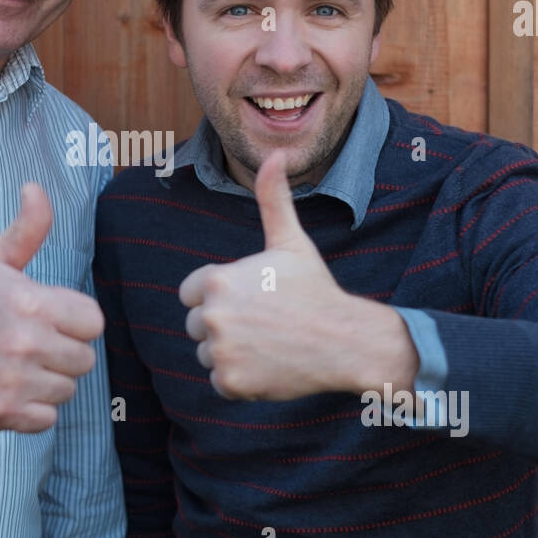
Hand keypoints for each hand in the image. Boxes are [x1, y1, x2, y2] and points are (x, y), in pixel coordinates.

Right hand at [0, 183, 102, 431]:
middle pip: (84, 359)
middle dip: (63, 351)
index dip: (76, 320)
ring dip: (49, 380)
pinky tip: (13, 388)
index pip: (93, 322)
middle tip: (33, 343)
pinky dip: (33, 409)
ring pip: (67, 389)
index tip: (53, 319)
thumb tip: (35, 188)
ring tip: (20, 365)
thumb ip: (25, 228)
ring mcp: (13, 381)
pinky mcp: (1, 412)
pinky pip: (47, 419)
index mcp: (29, 302)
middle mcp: (25, 343)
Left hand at [179, 150, 417, 400]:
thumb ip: (272, 199)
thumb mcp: (290, 242)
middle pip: (197, 325)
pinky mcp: (230, 382)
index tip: (252, 297)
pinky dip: (241, 379)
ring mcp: (220, 351)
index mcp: (216, 280)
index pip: (191, 293)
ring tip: (268, 342)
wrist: (345, 341)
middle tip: (264, 322)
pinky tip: (269, 365)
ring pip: (207, 354)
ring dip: (231, 353)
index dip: (220, 296)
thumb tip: (275, 155)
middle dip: (225, 325)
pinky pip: (220, 382)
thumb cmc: (315, 289)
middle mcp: (212, 315)